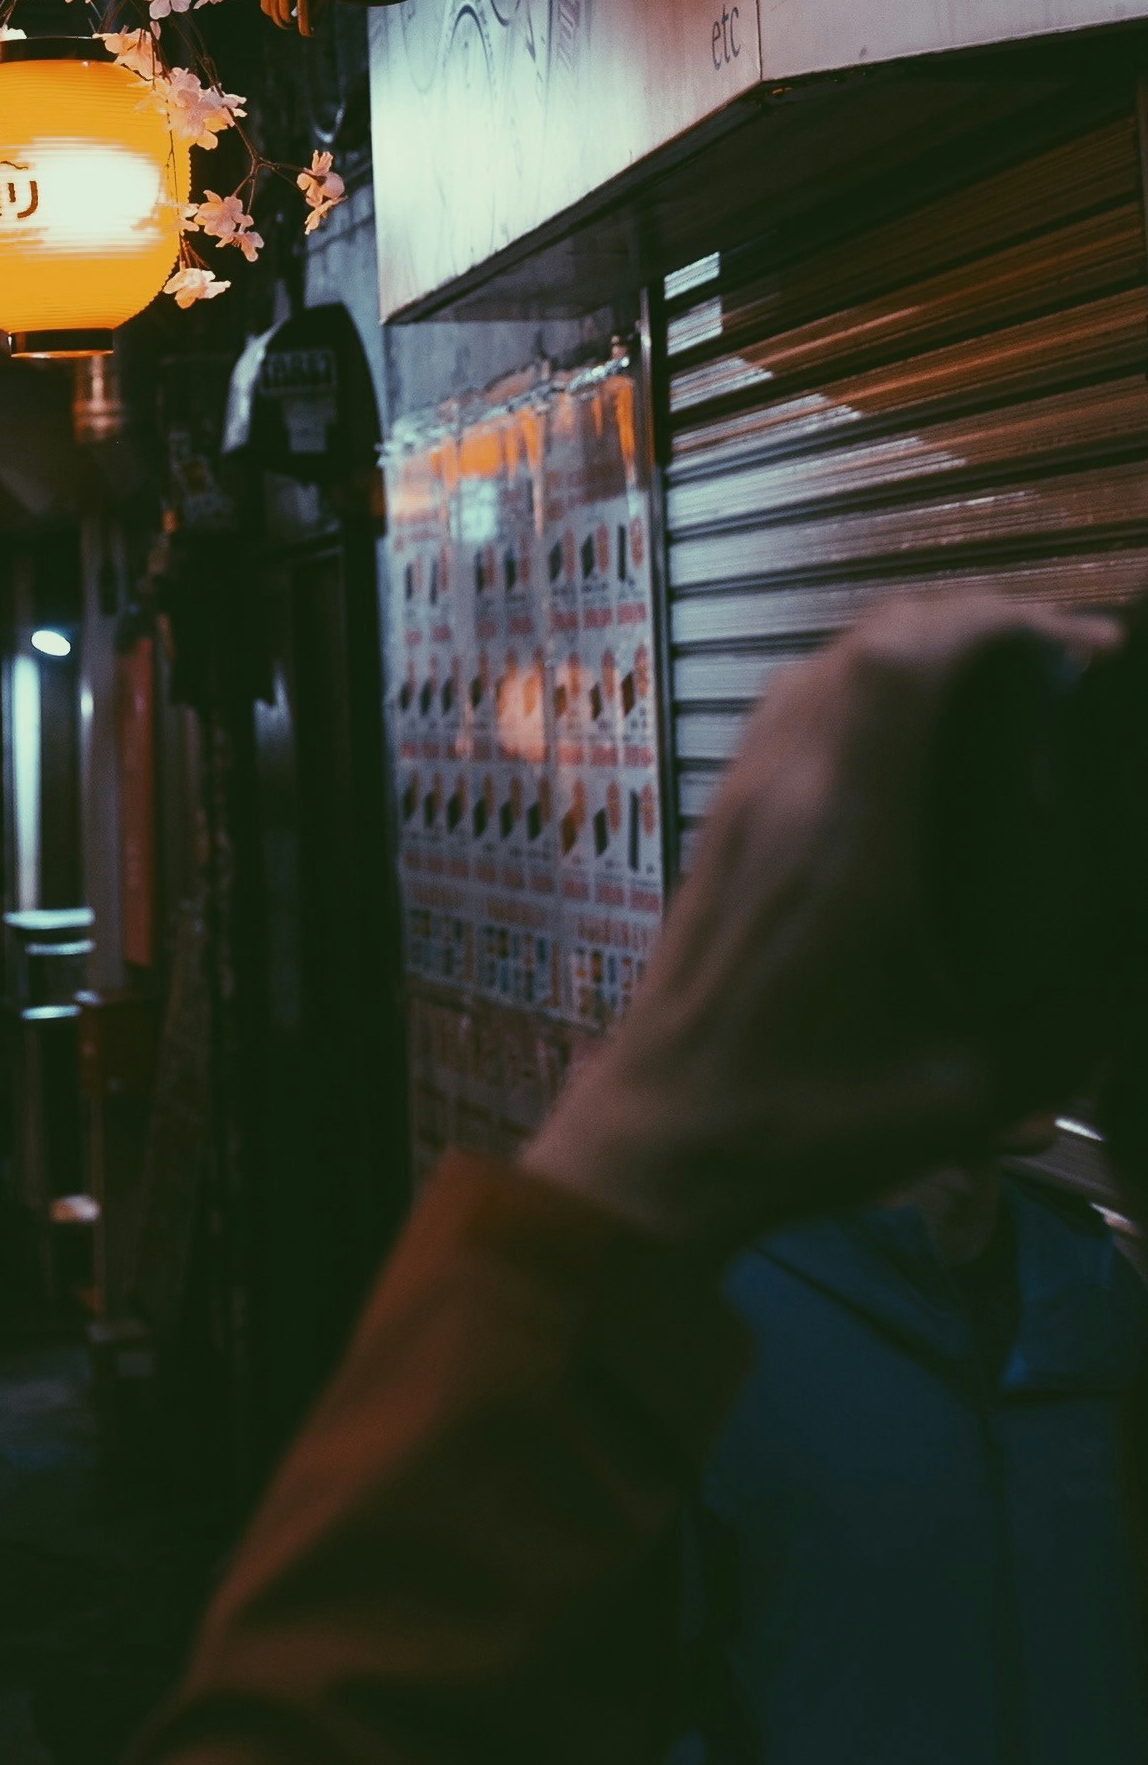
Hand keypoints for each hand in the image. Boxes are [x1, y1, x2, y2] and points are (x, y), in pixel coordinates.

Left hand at [527, 590, 1110, 1259]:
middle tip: (1056, 660)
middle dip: (972, 624)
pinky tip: (915, 744)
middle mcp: (788, 791)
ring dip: (913, 650)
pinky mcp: (723, 825)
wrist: (663, 1144)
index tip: (1077, 643)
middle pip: (868, 639)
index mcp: (850, 836)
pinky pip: (792, 710)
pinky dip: (862, 689)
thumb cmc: (813, 1122)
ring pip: (823, 665)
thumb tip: (1138, 953)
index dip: (995, 620)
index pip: (905, 659)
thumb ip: (1079, 1016)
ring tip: (998, 686)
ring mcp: (743, 800)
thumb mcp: (978, 1090)